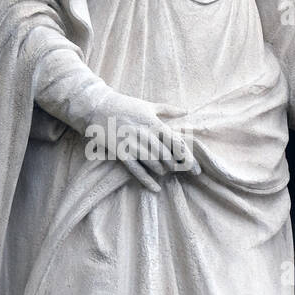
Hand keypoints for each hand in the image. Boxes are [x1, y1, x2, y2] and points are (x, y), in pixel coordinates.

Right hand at [84, 89, 200, 191]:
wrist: (98, 107)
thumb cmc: (125, 105)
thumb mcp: (148, 105)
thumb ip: (168, 110)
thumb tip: (187, 111)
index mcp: (154, 123)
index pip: (177, 143)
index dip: (188, 158)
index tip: (196, 169)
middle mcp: (146, 135)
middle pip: (167, 157)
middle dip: (175, 166)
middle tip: (177, 169)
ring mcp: (132, 145)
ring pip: (154, 164)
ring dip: (162, 170)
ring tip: (163, 171)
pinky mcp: (121, 153)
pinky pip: (136, 170)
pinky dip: (147, 181)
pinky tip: (155, 188)